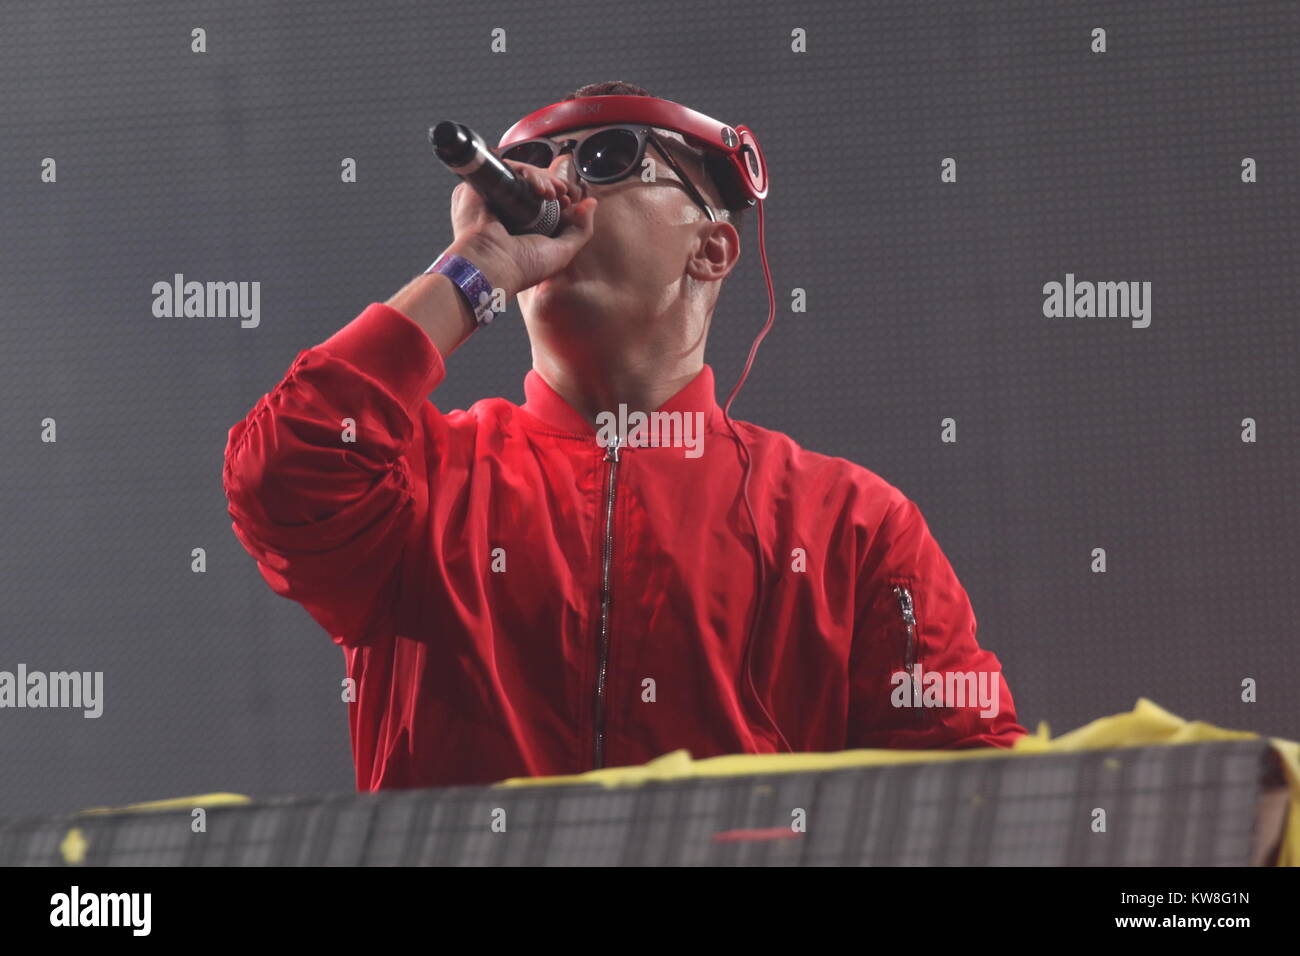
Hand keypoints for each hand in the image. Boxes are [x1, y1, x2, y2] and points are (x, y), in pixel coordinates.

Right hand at [446, 159, 597, 298]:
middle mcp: (506, 210)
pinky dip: (526, 172)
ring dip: (542, 178)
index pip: (541, 200)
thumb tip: (592, 204)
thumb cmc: (523, 266)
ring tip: (551, 193)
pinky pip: (507, 168)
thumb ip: (581, 230)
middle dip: (552, 184)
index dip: (558, 196)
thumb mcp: (562, 252)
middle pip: (533, 184)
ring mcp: (492, 197)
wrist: (492, 264)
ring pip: (521, 174)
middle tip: (561, 193)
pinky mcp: (480, 185)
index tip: (568, 202)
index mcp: (521, 226)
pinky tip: (538, 188)